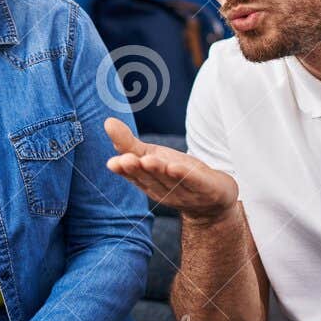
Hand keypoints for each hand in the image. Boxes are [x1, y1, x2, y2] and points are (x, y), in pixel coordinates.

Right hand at [103, 118, 238, 220]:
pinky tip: (176, 167)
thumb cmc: (175, 174)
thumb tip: (108, 122)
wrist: (212, 199)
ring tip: (148, 159)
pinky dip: (185, 177)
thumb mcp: (151, 155)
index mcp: (148, 182)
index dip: (124, 170)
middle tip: (128, 159)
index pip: (134, 176)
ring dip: (159, 171)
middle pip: (150, 179)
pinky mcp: (207, 190)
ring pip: (170, 181)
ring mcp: (185, 193)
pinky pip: (195, 183)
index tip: (113, 162)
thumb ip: (128, 143)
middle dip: (138, 169)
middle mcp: (164, 190)